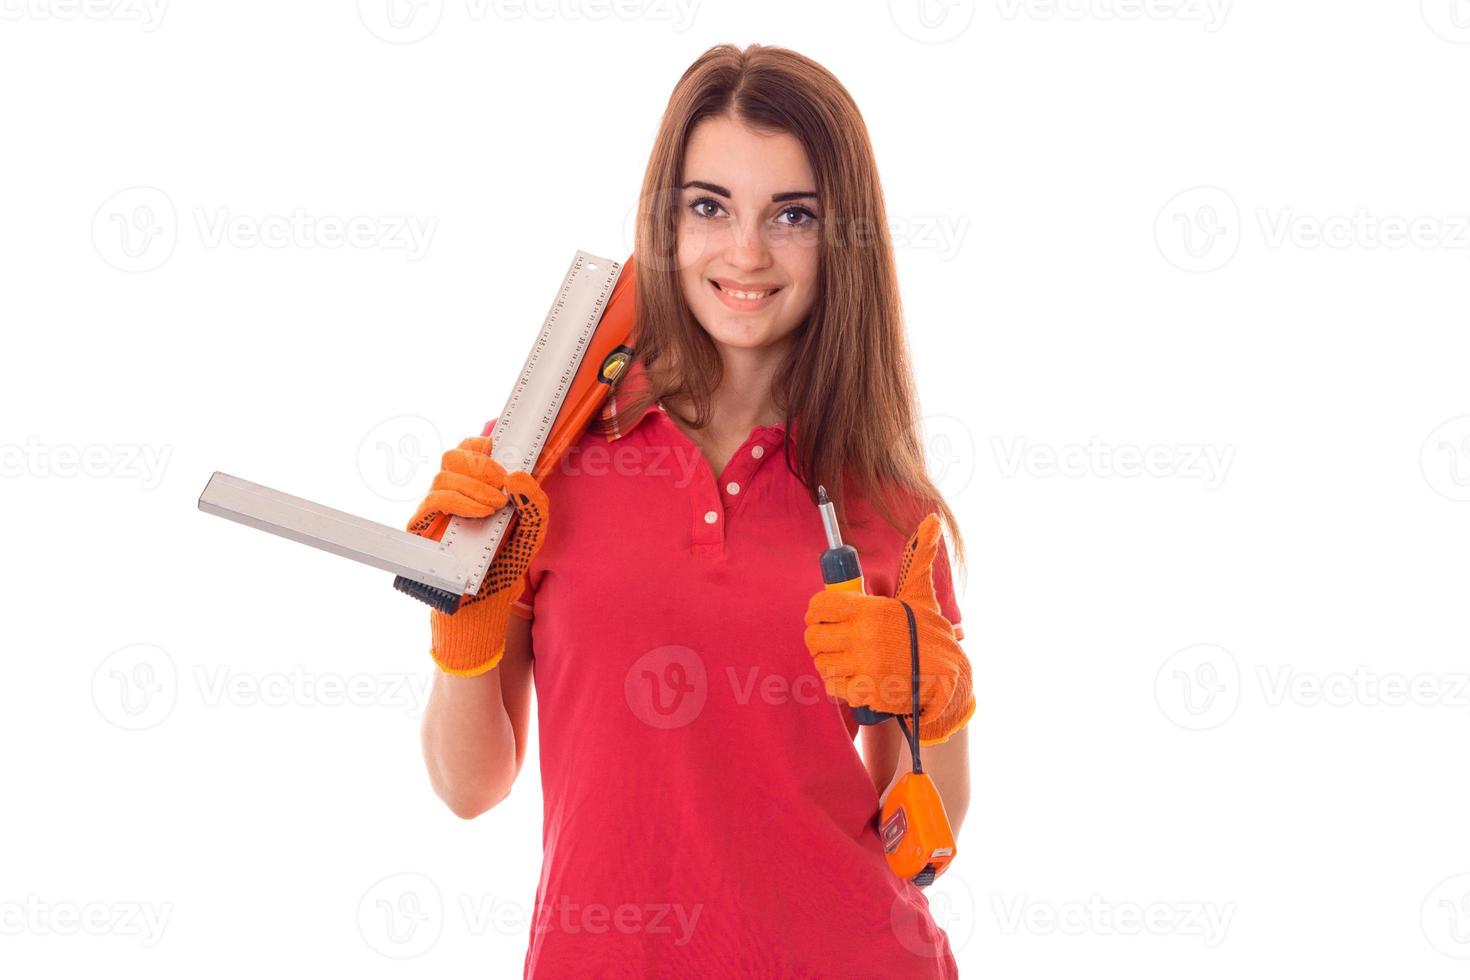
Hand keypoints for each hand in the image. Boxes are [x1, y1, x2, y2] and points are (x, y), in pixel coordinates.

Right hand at [406, 436, 549, 675]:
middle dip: (481, 463)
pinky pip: (432, 502)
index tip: (502, 453)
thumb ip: (535, 505)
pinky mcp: (421, 530)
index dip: (482, 444)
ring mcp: (435, 512)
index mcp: (476, 488)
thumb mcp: (531, 535)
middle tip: (502, 483)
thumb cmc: (505, 566)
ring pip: (443, 475)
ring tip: (496, 505)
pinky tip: (481, 512)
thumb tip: (518, 476)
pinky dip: (459, 500)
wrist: (483, 606)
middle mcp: (453, 495)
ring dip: (475, 485)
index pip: (469, 449)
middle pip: (452, 454)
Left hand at [803, 513, 973, 744]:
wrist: (949, 678)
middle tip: (830, 638)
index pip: (820, 604)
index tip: (822, 614)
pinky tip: (853, 677)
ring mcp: (862, 667)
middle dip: (818, 637)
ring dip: (828, 661)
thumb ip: (921, 558)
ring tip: (843, 658)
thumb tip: (932, 520)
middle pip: (814, 636)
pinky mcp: (865, 692)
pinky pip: (834, 688)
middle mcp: (862, 637)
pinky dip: (839, 685)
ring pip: (821, 662)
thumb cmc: (932, 634)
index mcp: (870, 609)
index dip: (816, 609)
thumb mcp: (922, 594)